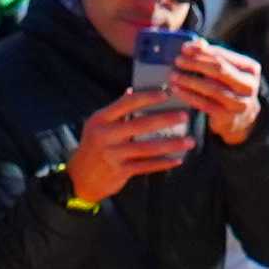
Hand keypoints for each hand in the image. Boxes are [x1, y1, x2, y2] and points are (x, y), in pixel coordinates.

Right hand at [67, 84, 198, 201]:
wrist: (79, 178)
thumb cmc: (94, 147)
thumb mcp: (98, 125)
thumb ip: (117, 111)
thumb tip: (133, 90)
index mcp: (101, 119)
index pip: (127, 103)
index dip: (148, 97)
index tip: (167, 93)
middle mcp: (106, 135)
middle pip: (140, 125)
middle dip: (165, 119)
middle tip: (185, 116)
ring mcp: (113, 154)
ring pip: (147, 148)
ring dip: (171, 144)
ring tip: (189, 141)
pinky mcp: (120, 171)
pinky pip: (146, 166)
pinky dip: (163, 163)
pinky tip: (177, 159)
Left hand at [169, 36, 268, 133]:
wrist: (241, 118)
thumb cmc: (229, 87)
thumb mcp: (227, 70)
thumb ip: (213, 55)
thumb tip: (197, 43)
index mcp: (251, 69)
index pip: (223, 55)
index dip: (202, 51)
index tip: (184, 49)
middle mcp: (249, 86)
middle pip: (218, 70)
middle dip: (195, 64)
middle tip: (178, 61)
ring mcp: (240, 103)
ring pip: (211, 88)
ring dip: (189, 80)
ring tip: (174, 75)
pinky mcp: (228, 117)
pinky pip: (205, 104)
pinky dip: (189, 96)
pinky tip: (177, 90)